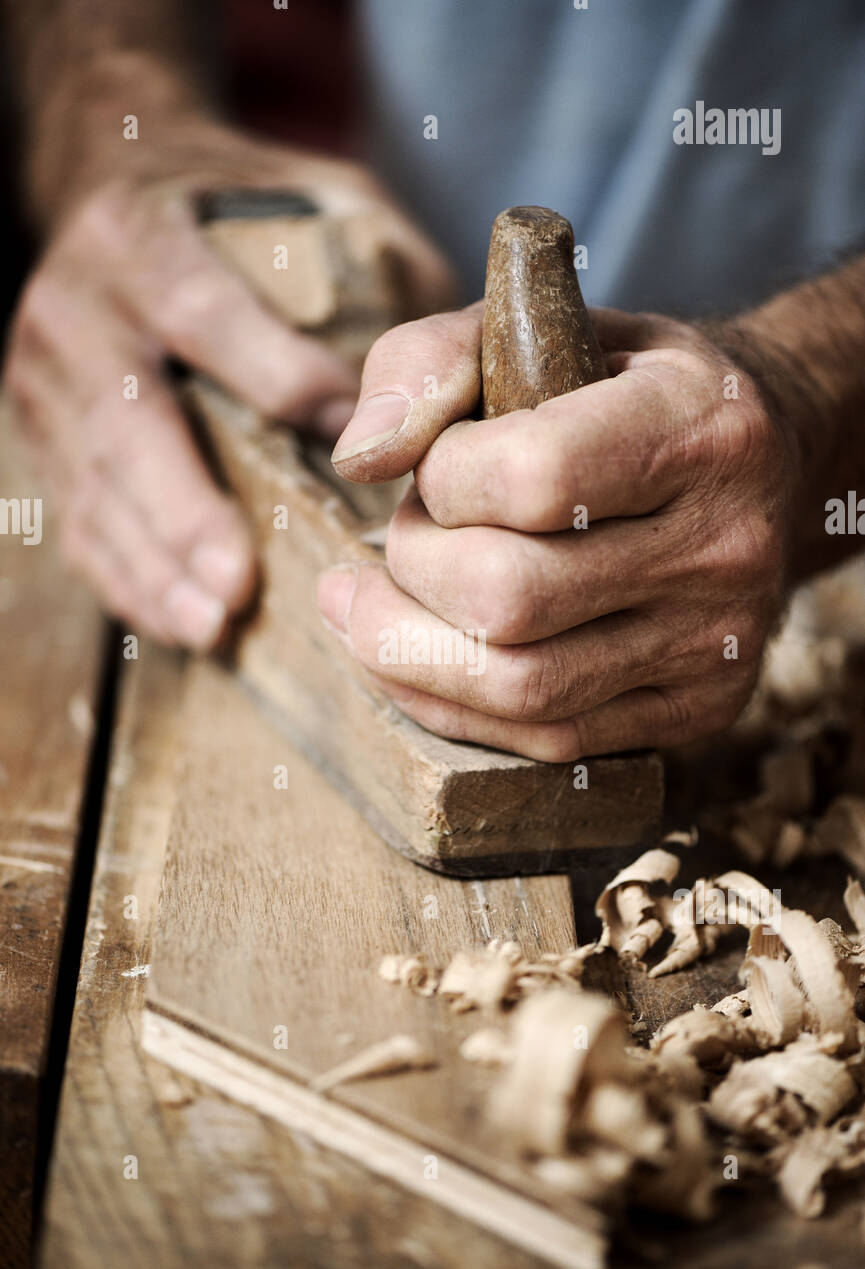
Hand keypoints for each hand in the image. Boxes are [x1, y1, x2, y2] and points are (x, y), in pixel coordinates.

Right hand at [5, 121, 455, 648]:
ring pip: (95, 488)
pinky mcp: (40, 434)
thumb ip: (365, 252)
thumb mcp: (296, 190)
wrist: (107, 182)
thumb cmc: (225, 202)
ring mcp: (46, 380)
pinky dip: (127, 579)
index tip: (354, 451)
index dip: (279, 382)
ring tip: (213, 624)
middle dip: (184, 512)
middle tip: (238, 585)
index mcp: (141, 238)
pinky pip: (77, 519)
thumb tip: (443, 366)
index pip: (204, 316)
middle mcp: (79, 310)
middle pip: (127, 424)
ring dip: (155, 568)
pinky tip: (179, 621)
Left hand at [317, 303, 797, 759]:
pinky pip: (550, 739)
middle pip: (510, 599)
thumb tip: (358, 460)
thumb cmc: (615, 389)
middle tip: (405, 535)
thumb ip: (424, 366)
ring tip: (367, 604)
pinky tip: (413, 658)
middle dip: (414, 568)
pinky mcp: (701, 706)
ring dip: (409, 651)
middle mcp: (723, 542)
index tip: (435, 463)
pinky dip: (452, 706)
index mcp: (697, 424)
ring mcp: (718, 639)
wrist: (755, 462)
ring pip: (522, 688)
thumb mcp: (530, 330)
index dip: (441, 477)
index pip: (530, 478)